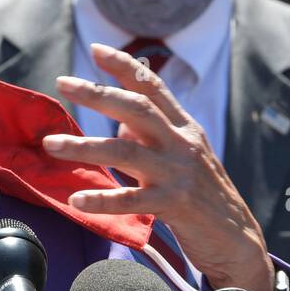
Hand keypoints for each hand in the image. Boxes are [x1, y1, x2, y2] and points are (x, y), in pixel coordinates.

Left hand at [42, 42, 274, 290]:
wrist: (238, 240)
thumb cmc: (203, 196)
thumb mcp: (184, 156)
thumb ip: (154, 138)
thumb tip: (120, 125)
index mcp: (183, 128)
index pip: (152, 87)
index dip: (125, 66)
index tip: (96, 49)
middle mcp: (181, 144)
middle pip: (136, 108)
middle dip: (97, 93)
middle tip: (63, 82)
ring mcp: (178, 173)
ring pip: (124, 152)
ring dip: (84, 146)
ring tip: (51, 145)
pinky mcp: (174, 205)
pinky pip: (130, 200)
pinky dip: (102, 200)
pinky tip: (76, 200)